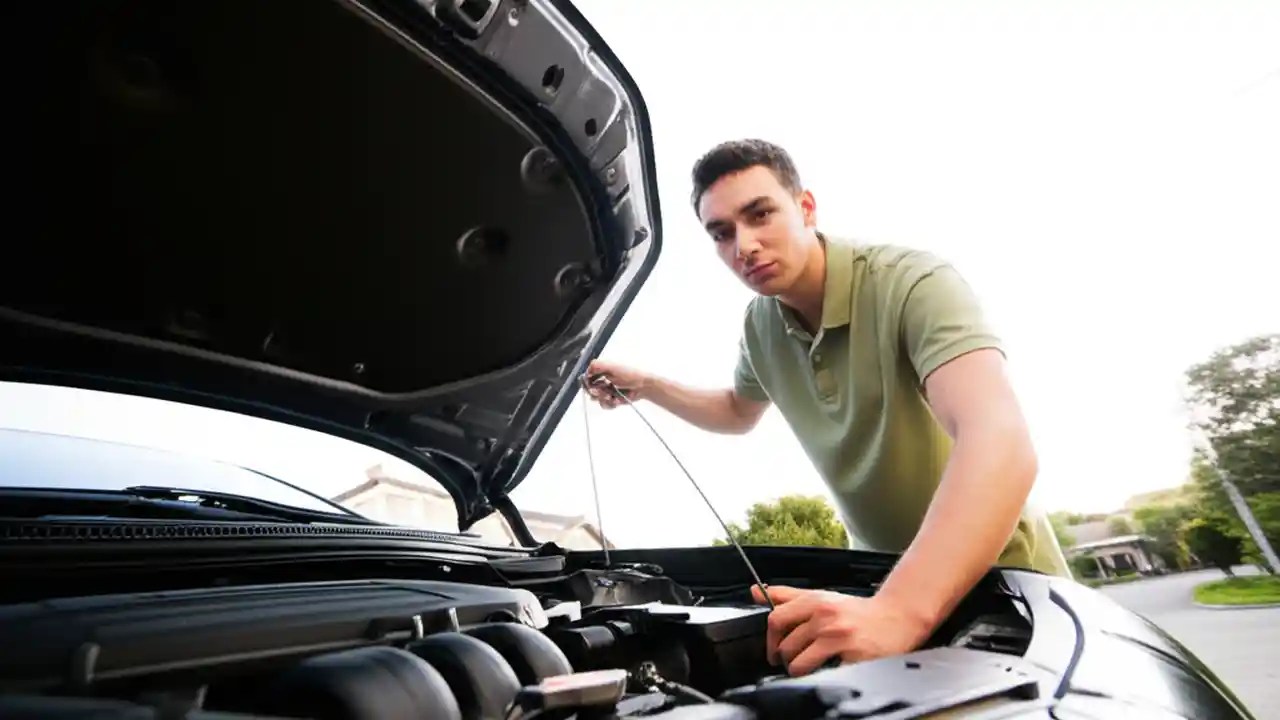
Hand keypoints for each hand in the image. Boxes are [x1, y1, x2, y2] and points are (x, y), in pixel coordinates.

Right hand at [582, 359, 650, 408]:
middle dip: (597, 393)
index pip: (587, 378)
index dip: (588, 384)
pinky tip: (617, 400)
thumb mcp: (613, 366)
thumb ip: (598, 365)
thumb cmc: (631, 374)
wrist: (642, 386)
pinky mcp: (612, 399)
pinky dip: (611, 404)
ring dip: (605, 399)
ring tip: (613, 397)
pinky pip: (605, 405)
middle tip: (604, 393)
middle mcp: (602, 381)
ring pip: (597, 399)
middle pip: (590, 390)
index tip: (592, 387)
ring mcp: (607, 391)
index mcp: (601, 371)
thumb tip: (586, 370)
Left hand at [752, 585, 934, 675]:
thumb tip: (755, 592)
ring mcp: (839, 637)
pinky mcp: (853, 656)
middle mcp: (825, 617)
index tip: (774, 650)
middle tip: (795, 661)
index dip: (770, 639)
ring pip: (799, 664)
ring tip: (812, 667)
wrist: (897, 617)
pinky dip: (824, 676)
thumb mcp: (822, 598)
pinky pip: (824, 674)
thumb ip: (788, 596)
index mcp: (815, 602)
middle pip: (786, 646)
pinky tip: (832, 669)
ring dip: (800, 671)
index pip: (776, 619)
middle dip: (786, 659)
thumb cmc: (857, 611)